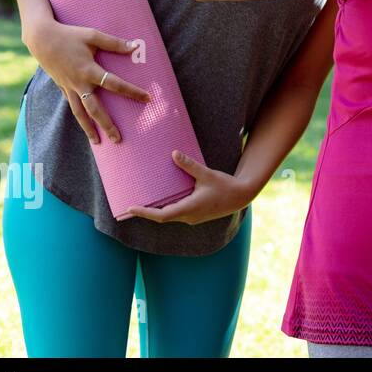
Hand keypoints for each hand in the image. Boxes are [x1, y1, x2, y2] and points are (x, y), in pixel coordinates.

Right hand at [22, 17, 149, 143]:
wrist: (40, 39)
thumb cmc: (69, 35)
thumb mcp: (92, 35)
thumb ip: (114, 43)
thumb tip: (135, 46)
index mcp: (88, 70)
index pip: (114, 84)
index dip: (131, 92)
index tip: (147, 98)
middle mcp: (78, 83)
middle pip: (95, 109)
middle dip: (107, 124)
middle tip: (119, 139)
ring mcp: (69, 87)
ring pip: (80, 113)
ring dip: (89, 129)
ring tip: (98, 142)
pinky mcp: (62, 87)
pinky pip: (72, 106)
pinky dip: (79, 117)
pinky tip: (85, 125)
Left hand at [126, 151, 250, 223]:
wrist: (241, 196)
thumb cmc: (225, 186)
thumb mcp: (207, 174)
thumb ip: (190, 165)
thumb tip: (174, 154)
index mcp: (189, 208)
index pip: (161, 215)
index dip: (144, 213)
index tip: (130, 209)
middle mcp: (189, 216)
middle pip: (162, 217)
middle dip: (147, 212)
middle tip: (131, 205)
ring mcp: (193, 217)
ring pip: (170, 216)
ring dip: (157, 211)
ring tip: (144, 203)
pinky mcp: (196, 215)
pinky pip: (178, 213)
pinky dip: (168, 208)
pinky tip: (164, 200)